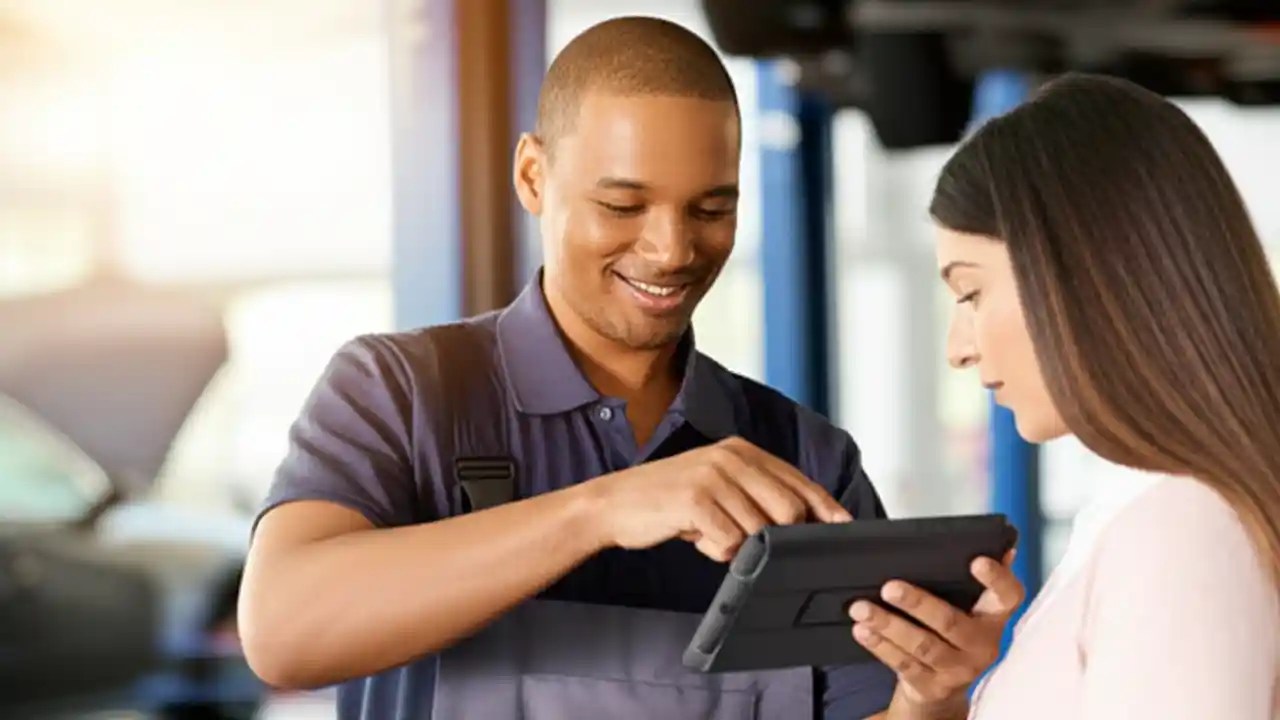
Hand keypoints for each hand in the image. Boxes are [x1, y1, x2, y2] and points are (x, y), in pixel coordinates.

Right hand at [586, 436, 852, 560]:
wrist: (613, 504)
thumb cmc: (669, 501)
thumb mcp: (716, 486)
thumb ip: (754, 495)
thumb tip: (800, 520)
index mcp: (740, 450)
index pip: (798, 480)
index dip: (824, 507)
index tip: (844, 527)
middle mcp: (730, 457)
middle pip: (788, 509)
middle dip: (778, 536)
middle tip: (745, 541)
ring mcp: (713, 477)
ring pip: (758, 531)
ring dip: (737, 545)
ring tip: (709, 534)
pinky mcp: (695, 500)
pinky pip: (728, 543)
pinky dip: (716, 551)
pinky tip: (696, 539)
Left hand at [849, 549, 1023, 716]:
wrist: (941, 688)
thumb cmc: (948, 630)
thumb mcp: (959, 601)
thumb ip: (959, 569)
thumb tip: (959, 534)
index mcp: (993, 616)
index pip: (1008, 595)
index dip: (997, 579)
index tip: (977, 560)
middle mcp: (982, 644)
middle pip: (951, 622)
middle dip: (918, 604)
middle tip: (890, 587)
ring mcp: (959, 669)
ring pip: (923, 646)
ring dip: (889, 625)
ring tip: (861, 608)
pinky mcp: (933, 686)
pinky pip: (905, 665)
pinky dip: (881, 647)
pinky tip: (862, 631)